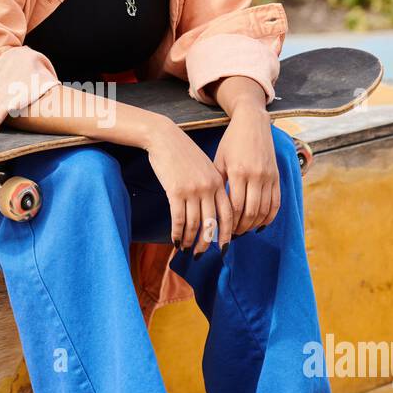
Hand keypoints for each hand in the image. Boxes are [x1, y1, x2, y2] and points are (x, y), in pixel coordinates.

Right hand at [145, 122, 233, 255]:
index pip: (228, 214)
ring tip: (186, 250)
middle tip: (201, 255)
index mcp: (218, 182)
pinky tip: (175, 241)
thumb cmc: (183, 154)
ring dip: (190, 240)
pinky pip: (179, 219)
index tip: (223, 247)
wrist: (164, 138)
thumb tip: (213, 212)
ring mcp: (193, 190)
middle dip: (207, 243)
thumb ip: (211, 187)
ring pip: (194, 224)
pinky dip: (177, 233)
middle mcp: (209, 188)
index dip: (227, 234)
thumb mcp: (204, 168)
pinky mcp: (176, 191)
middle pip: (212, 223)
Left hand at [212, 100, 279, 235]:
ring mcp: (269, 176)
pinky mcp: (277, 177)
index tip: (221, 230)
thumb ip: (218, 183)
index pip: (235, 206)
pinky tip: (259, 225)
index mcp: (238, 171)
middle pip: (250, 212)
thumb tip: (212, 209)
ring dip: (253, 224)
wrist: (253, 123)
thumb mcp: (219, 160)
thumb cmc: (231, 142)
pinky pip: (276, 203)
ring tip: (243, 231)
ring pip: (264, 210)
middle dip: (240, 227)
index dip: (229, 222)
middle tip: (231, 235)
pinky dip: (269, 217)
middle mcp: (256, 175)